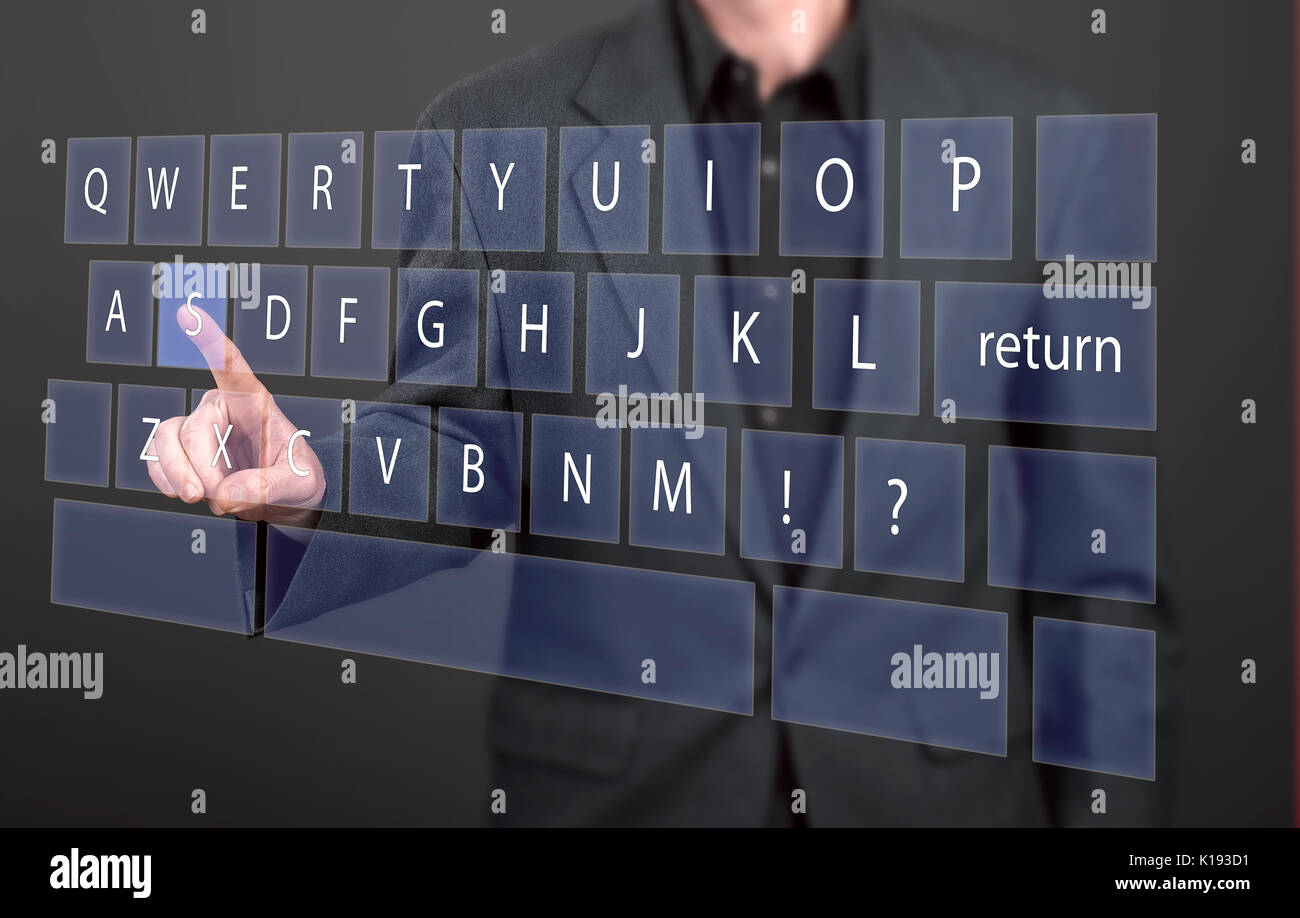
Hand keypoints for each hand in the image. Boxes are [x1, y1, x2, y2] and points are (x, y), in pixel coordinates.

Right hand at [146, 304, 325, 526]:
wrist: (286, 504)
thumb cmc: (298, 480)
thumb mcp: (301, 483)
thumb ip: (268, 486)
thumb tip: (225, 493)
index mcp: (254, 402)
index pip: (231, 366)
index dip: (210, 340)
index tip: (188, 314)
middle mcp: (222, 410)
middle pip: (193, 428)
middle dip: (200, 466)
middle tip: (217, 496)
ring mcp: (200, 432)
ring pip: (166, 438)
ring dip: (175, 471)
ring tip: (197, 497)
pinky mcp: (184, 455)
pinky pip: (158, 459)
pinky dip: (164, 478)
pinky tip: (179, 492)